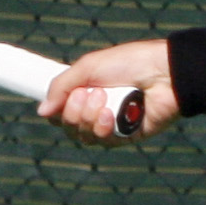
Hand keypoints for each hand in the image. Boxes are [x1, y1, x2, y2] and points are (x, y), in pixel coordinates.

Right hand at [38, 38, 177, 146]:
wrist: (164, 72)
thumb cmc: (129, 63)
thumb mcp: (88, 67)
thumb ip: (61, 87)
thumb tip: (42, 111)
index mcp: (88, 92)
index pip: (61, 111)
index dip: (56, 109)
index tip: (58, 100)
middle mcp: (98, 110)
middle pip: (68, 126)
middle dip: (73, 111)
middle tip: (87, 93)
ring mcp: (112, 124)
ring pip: (83, 136)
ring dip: (88, 118)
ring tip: (104, 99)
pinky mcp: (127, 135)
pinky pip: (104, 142)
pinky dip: (102, 128)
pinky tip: (110, 115)